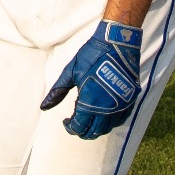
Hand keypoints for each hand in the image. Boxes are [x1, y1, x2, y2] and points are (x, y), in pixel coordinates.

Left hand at [40, 20, 142, 139]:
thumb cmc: (92, 55)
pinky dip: (111, 122)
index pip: (79, 126)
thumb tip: (44, 107)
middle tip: (76, 124)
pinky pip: (121, 119)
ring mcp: (121, 104)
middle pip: (94, 131)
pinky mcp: (131, 98)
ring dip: (97, 128)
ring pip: (108, 127)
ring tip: (89, 119)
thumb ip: (58, 92)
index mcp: (90, 102)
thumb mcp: (71, 72)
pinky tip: (104, 115)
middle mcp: (107, 107)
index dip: (70, 127)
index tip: (66, 121)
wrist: (118, 42)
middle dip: (83, 131)